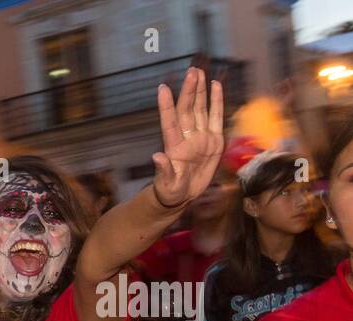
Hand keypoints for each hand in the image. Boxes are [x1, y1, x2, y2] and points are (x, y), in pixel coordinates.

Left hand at [152, 67, 223, 208]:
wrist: (183, 195)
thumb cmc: (170, 190)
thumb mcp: (167, 184)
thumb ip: (164, 170)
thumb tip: (157, 156)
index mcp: (174, 147)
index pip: (170, 123)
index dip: (166, 106)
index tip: (162, 88)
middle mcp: (187, 138)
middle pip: (187, 110)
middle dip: (189, 90)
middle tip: (192, 71)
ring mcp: (201, 137)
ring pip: (200, 109)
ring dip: (200, 90)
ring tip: (199, 72)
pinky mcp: (214, 140)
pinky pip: (216, 117)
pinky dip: (216, 101)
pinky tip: (216, 85)